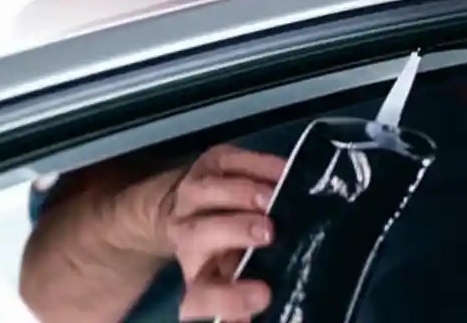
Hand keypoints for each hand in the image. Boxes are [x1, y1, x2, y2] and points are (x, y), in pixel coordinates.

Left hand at [156, 145, 286, 321]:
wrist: (183, 204)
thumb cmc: (218, 249)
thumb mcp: (226, 278)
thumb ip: (236, 301)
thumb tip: (250, 322)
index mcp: (196, 271)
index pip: (203, 295)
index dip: (231, 298)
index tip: (265, 294)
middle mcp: (186, 232)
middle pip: (199, 234)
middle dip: (234, 230)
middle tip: (269, 232)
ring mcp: (192, 193)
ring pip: (209, 191)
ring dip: (241, 193)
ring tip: (273, 197)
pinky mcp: (208, 162)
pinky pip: (229, 161)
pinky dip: (256, 164)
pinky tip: (283, 170)